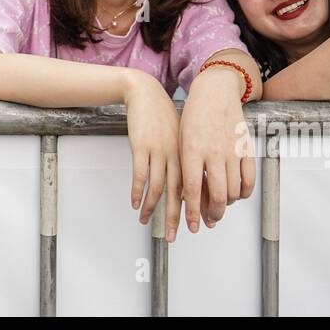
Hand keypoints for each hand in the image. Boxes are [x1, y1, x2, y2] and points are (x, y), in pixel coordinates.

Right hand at [122, 71, 181, 240]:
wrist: (146, 92)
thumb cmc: (162, 115)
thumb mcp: (180, 136)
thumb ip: (183, 159)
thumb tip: (185, 184)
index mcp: (188, 154)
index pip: (195, 188)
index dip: (193, 210)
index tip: (194, 226)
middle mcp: (176, 155)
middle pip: (178, 193)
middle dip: (174, 218)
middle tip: (172, 236)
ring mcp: (159, 151)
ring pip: (158, 187)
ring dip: (151, 208)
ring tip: (145, 221)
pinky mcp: (141, 147)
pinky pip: (140, 174)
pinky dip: (137, 191)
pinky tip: (134, 202)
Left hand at [180, 69, 254, 234]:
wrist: (215, 90)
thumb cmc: (194, 114)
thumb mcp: (182, 140)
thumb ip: (187, 167)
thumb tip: (188, 196)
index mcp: (192, 150)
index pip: (193, 190)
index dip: (193, 212)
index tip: (193, 226)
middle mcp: (213, 152)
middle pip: (218, 196)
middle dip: (214, 215)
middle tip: (210, 221)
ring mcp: (232, 150)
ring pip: (234, 190)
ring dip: (228, 205)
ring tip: (220, 208)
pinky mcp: (246, 148)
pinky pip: (249, 178)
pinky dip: (245, 192)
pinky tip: (238, 195)